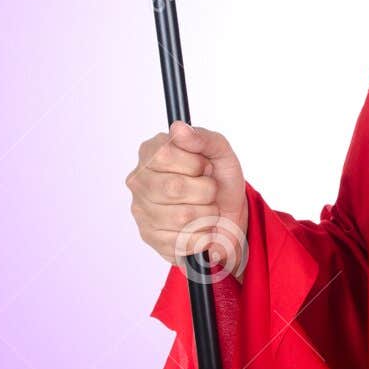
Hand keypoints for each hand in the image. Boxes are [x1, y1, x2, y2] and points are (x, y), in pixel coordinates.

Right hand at [127, 121, 247, 273]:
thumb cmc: (221, 181)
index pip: (165, 155)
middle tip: (210, 189)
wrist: (229, 216)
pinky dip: (203, 234)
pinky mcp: (151, 238)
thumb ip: (202, 138)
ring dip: (207, 213)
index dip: (196, 164)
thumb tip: (178, 128)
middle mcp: (139, 181)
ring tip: (207, 208)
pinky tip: (201, 227)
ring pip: (182, 216)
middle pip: (173, 187)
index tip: (205, 167)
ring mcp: (141, 211)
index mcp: (151, 153)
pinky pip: (183, 240)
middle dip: (206, 190)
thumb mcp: (221, 153)